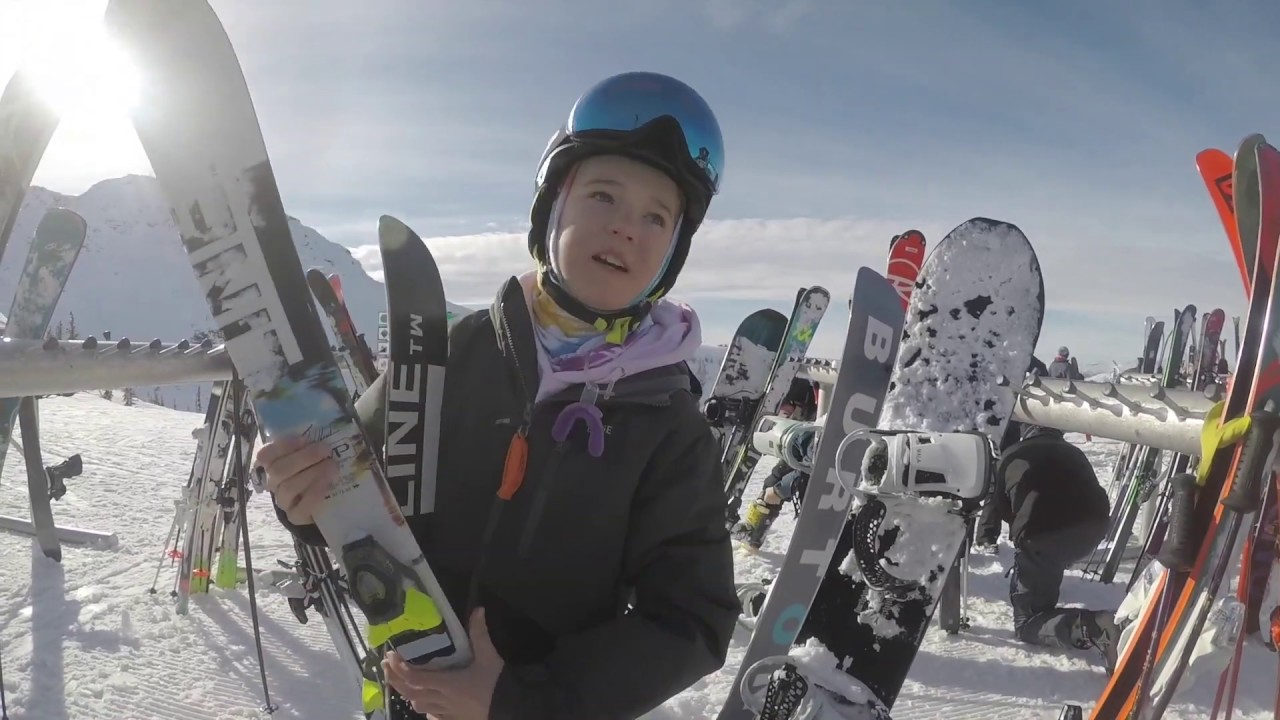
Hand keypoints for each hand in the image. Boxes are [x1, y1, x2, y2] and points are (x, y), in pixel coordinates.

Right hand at [256, 436, 335, 524]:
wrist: (319, 504)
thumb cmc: (313, 472)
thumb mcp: (309, 458)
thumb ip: (309, 446)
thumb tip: (324, 432)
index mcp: (273, 465)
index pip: (266, 455)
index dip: (283, 446)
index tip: (305, 438)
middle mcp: (274, 483)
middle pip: (279, 470)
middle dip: (304, 457)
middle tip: (325, 449)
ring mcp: (284, 501)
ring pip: (288, 487)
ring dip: (312, 474)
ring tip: (332, 466)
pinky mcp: (295, 516)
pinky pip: (302, 507)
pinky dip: (315, 493)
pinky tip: (329, 483)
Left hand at [383, 608, 504, 719]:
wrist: (512, 708)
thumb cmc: (498, 683)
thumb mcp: (489, 656)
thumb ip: (480, 633)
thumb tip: (478, 609)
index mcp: (448, 683)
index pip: (416, 677)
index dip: (400, 667)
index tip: (390, 655)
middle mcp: (442, 699)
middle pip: (411, 692)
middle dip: (395, 679)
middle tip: (386, 665)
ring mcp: (447, 712)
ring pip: (418, 705)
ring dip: (407, 693)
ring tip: (402, 681)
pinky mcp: (454, 719)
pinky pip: (432, 716)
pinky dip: (423, 708)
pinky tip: (423, 702)